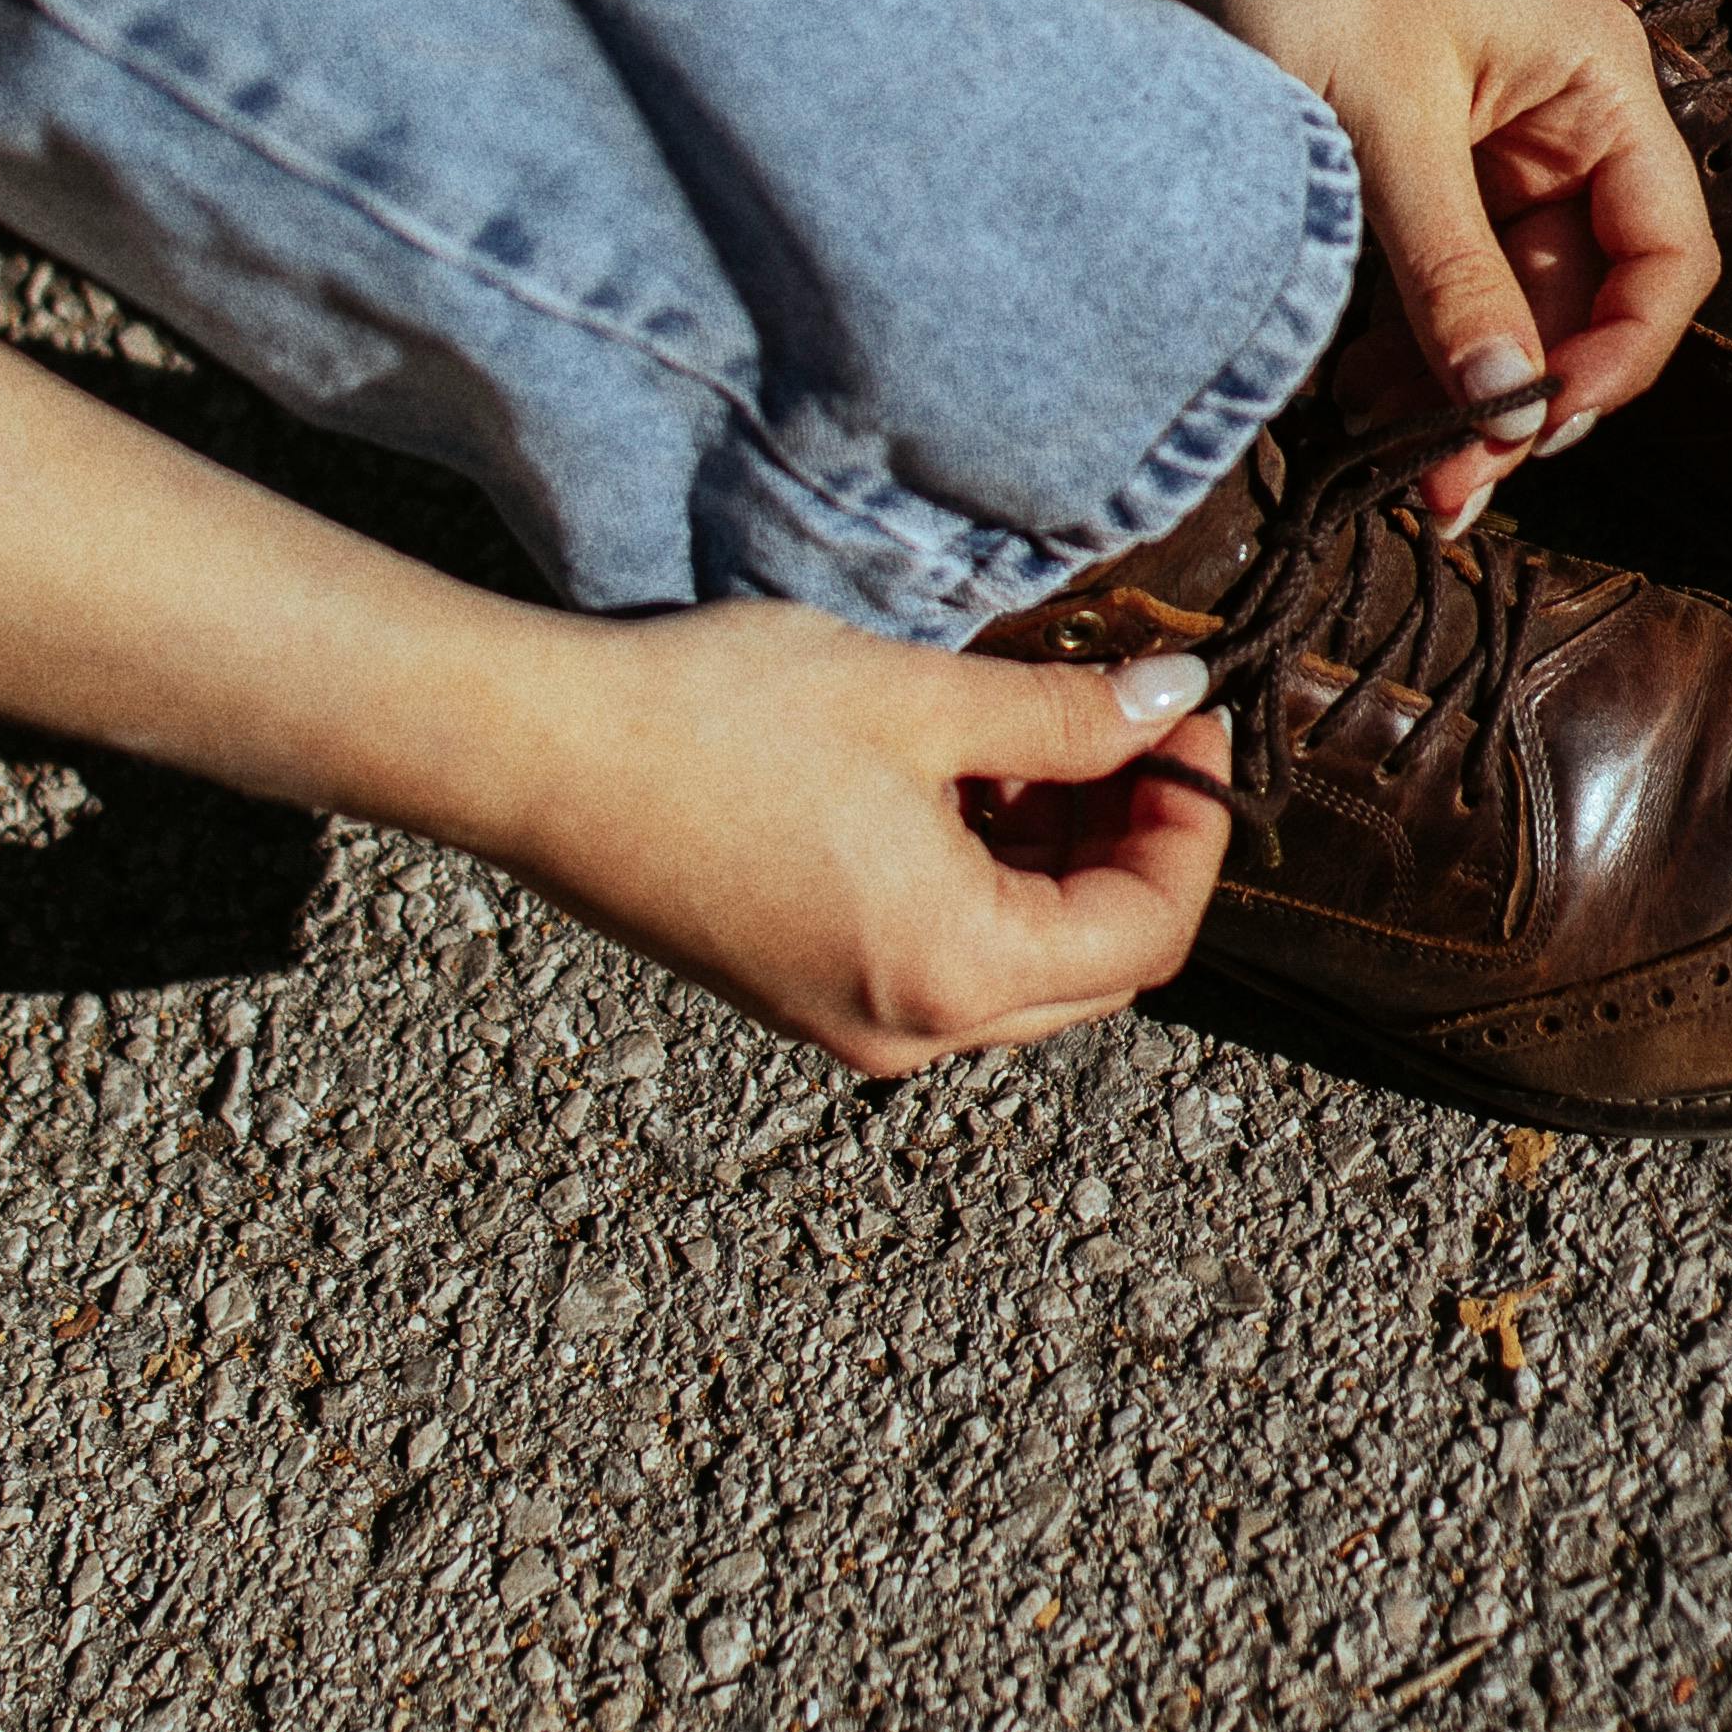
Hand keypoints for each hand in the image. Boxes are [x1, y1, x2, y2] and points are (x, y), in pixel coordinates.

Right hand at [505, 601, 1236, 1077]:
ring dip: (1058, 864)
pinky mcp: (802, 993)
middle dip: (1136, 848)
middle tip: (1136, 729)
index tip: (1190, 726)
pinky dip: (982, 882)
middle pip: (1095, 967)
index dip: (1193, 826)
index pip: (1148, 931)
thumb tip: (1174, 703)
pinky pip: (941, 962)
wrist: (537, 756)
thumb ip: (1065, 715)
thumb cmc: (716, 720)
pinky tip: (958, 781)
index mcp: (957, 970)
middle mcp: (912, 1032)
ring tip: (1042, 738)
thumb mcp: (917, 700)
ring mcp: (850, 1025)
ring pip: (1019, 967)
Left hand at [1165, 0, 1712, 525]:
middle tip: (1445, 486)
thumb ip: (1449, 271)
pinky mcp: (1418, 159)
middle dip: (1523, 395)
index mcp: (1599, 87)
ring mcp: (1492, 142)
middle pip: (1584, 296)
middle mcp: (1566, 118)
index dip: (1618, 356)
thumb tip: (1509, 414)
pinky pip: (1443, 275)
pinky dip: (1412, 341)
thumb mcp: (1382, 122)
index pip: (1665, 255)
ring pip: (1508, 300)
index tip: (1534, 425)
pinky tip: (1358, 394)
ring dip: (1462, 384)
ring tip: (1392, 462)